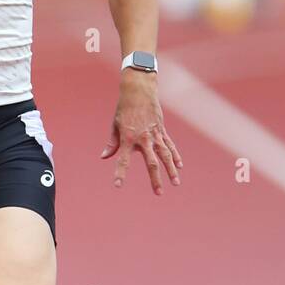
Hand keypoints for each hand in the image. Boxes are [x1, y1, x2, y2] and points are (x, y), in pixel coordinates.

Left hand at [101, 71, 182, 194]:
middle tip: (158, 193)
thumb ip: (112, 143)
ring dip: (171, 170)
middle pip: (151, 162)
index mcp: (128, 138)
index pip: (123, 160)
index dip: (120, 173)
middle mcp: (143, 138)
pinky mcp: (162, 130)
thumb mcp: (115, 125)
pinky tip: (179, 166)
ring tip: (176, 183)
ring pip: (165, 155)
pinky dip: (175, 156)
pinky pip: (170, 145)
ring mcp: (155, 134)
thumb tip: (104, 157)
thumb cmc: (124, 108)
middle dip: (155, 179)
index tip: (118, 186)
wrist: (139, 90)